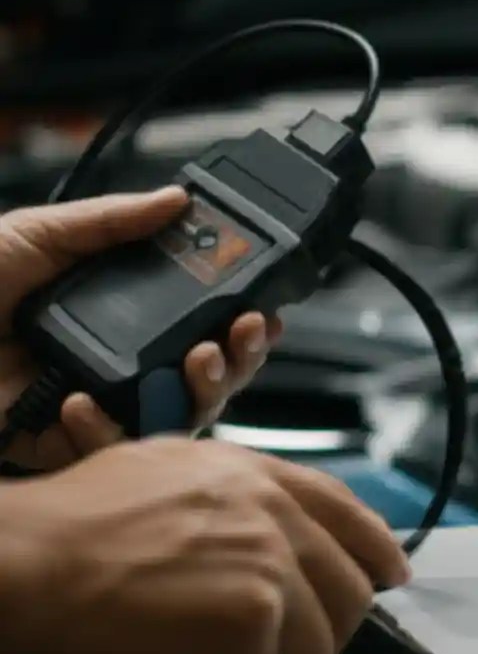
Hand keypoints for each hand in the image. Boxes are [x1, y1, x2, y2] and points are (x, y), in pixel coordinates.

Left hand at [0, 187, 282, 469]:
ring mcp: (93, 406)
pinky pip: (111, 454)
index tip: (262, 310)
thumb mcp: (39, 234)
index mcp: (117, 317)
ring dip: (200, 394)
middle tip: (242, 336)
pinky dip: (108, 433)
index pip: (197, 326)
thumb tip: (176, 199)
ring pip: (175, 419)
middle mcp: (115, 364)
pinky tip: (82, 401)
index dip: (237, 324)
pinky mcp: (61, 445)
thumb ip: (111, 221)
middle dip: (237, 360)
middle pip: (204, 377)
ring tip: (196, 362)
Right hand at [0, 437, 411, 653]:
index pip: (345, 509)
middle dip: (330, 619)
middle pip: (349, 582)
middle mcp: (273, 512)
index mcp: (252, 474)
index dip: (377, 545)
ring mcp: (271, 562)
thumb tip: (276, 528)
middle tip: (295, 641)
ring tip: (240, 652)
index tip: (392, 570)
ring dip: (292, 652)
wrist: (34, 558)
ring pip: (323, 634)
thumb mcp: (166, 472)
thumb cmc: (75, 523)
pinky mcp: (257, 613)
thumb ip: (232, 496)